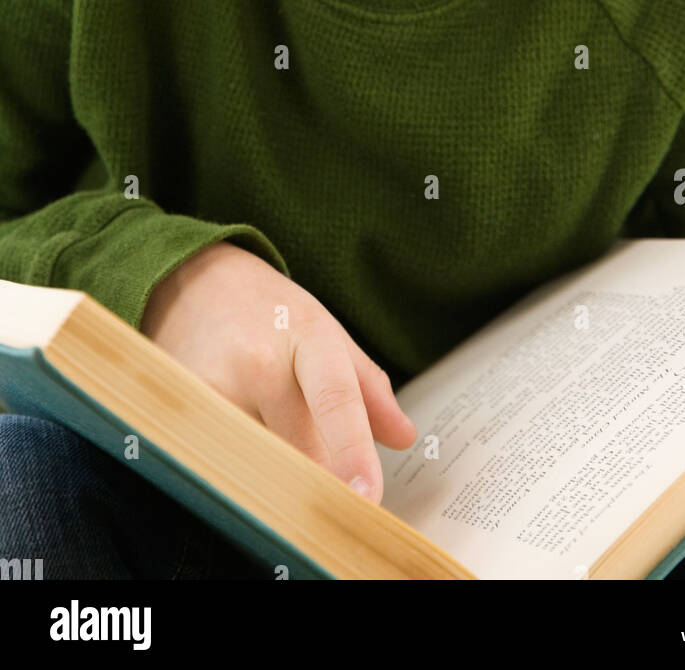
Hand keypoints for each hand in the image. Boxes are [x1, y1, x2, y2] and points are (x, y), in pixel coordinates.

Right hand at [140, 240, 416, 502]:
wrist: (195, 282)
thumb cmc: (270, 314)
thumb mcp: (328, 335)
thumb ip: (370, 388)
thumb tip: (406, 438)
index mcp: (308, 338)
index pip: (335, 399)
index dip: (352, 452)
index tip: (368, 497)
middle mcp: (257, 362)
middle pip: (298, 452)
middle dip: (321, 484)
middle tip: (335, 502)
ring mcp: (212, 388)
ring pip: (257, 467)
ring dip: (276, 483)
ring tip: (277, 459)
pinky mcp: (178, 412)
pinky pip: (219, 464)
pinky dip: (238, 474)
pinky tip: (242, 460)